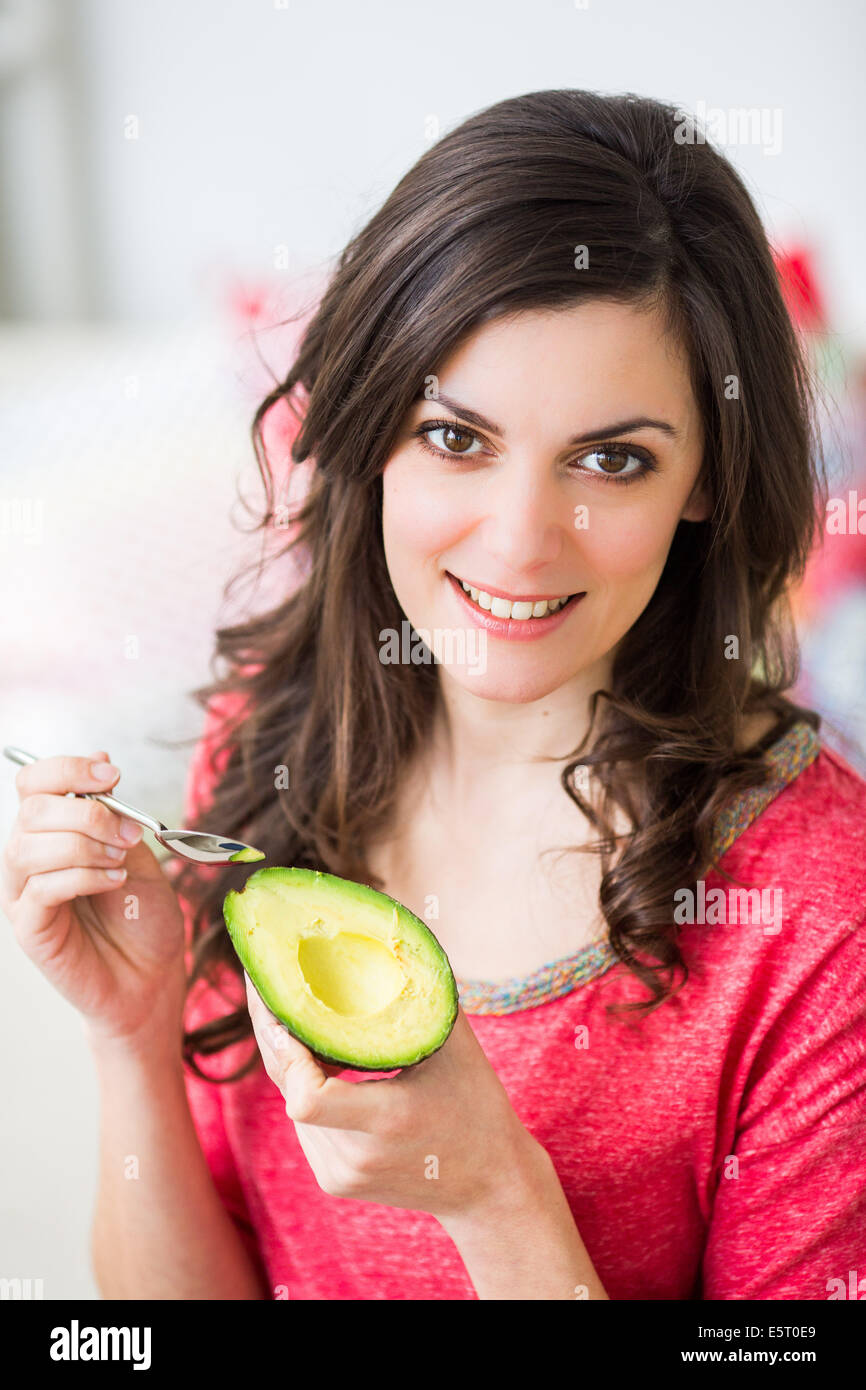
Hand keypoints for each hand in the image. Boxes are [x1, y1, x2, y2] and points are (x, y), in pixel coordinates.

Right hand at [0, 751, 186, 1054]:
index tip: (111, 773)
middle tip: (128, 835)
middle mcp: (28, 860)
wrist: (151, 977)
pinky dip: (83, 877)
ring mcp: (23, 895)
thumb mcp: (136, 853)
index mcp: (51, 833)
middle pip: (31, 810)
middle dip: (87, 813)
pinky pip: (42, 888)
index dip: (67, 769)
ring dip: (85, 845)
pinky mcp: (29, 928)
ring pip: (30, 847)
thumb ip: (114, 814)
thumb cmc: (142, 918)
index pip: (33, 783)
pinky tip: (113, 883)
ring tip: (119, 862)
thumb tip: (99, 762)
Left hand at [245, 972, 543, 1223]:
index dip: (285, 1049)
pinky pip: (303, 1118)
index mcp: (386, 1122)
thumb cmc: (478, 1107)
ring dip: (290, 1053)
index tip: (281, 1000)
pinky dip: (306, 1079)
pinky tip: (313, 1047)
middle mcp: (353, 1156)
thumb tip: (386, 932)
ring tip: (287, 1001)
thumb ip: (417, 994)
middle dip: (273, 1028)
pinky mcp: (332, 1179)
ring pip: (291, 1099)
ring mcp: (338, 1173)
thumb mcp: (456, 1047)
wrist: (490, 1188)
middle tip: (267, 976)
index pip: (306, 1097)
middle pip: (289, 1086)